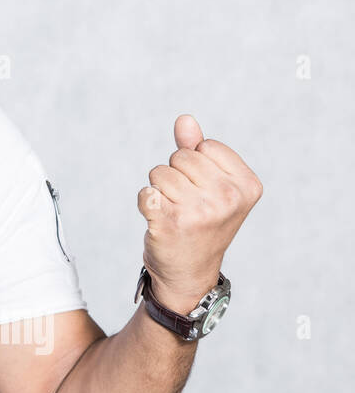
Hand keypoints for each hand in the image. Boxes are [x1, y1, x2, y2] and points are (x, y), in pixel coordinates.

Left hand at [137, 114, 262, 310]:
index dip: (195, 165)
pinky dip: (146, 202)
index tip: (204, 191)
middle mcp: (228, 198)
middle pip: (179, 157)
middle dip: (175, 176)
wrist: (190, 272)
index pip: (204, 146)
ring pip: (159, 173)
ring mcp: (200, 211)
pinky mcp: (171, 222)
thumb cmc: (201, 223)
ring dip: (160, 190)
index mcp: (247, 185)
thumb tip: (184, 119)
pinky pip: (145, 192)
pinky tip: (159, 220)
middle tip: (186, 205)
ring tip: (175, 213)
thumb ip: (196, 149)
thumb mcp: (210, 185)